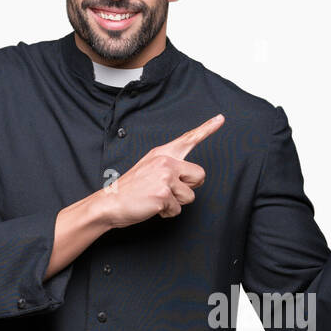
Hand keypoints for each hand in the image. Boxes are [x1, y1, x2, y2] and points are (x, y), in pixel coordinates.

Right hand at [100, 113, 224, 226]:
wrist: (110, 202)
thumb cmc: (130, 189)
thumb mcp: (149, 168)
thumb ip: (170, 167)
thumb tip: (189, 177)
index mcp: (162, 154)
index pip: (188, 138)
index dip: (207, 128)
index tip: (221, 118)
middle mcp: (166, 162)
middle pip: (199, 175)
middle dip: (189, 187)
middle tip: (168, 190)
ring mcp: (165, 177)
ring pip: (190, 196)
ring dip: (176, 203)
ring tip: (156, 198)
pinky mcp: (163, 194)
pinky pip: (178, 209)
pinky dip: (167, 212)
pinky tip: (153, 206)